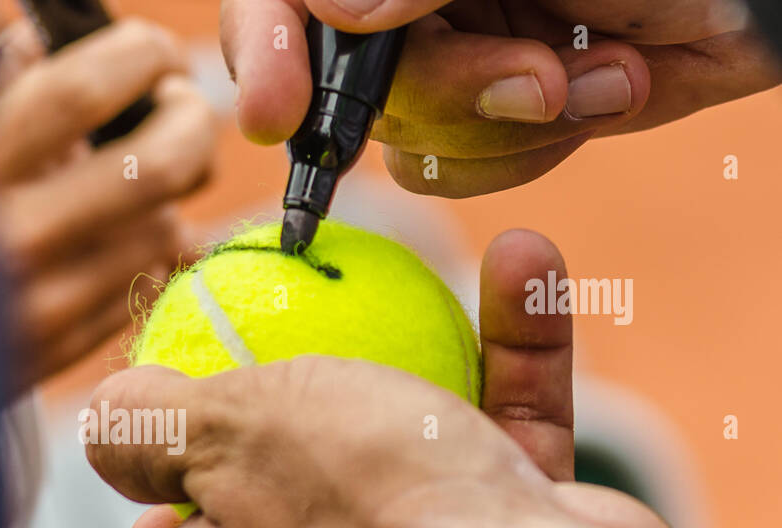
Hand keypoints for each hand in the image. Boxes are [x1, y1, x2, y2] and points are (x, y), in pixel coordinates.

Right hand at [0, 21, 215, 391]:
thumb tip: (36, 41)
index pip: (81, 93)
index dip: (139, 57)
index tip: (156, 53)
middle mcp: (10, 241)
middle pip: (156, 166)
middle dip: (189, 123)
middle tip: (180, 108)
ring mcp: (40, 308)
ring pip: (164, 232)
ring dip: (165, 198)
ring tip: (138, 184)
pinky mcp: (57, 355)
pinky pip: (141, 288)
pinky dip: (144, 255)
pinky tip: (114, 241)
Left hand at [85, 229, 689, 527]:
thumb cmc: (362, 524)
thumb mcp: (222, 442)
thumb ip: (149, 431)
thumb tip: (105, 424)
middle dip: (261, 477)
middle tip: (266, 390)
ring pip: (399, 477)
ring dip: (411, 363)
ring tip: (413, 271)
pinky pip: (507, 446)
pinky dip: (511, 358)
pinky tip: (520, 266)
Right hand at [222, 0, 778, 195]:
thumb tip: (335, 10)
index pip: (282, 1)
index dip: (259, 51)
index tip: (275, 111)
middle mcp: (404, 5)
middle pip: (349, 86)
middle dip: (451, 95)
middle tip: (542, 81)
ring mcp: (445, 60)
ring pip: (406, 141)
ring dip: (512, 124)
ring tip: (605, 69)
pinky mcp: (486, 117)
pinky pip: (459, 173)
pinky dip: (533, 152)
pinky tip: (601, 89)